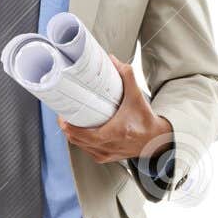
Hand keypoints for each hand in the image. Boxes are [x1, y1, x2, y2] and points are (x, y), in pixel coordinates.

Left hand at [57, 54, 172, 164]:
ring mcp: (105, 154)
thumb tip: (113, 60)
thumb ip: (126, 76)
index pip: (81, 134)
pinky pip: (86, 150)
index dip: (67, 125)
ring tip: (69, 120)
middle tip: (64, 113)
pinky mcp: (105, 157)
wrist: (155, 139)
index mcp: (113, 133)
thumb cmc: (146, 121)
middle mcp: (107, 147)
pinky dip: (81, 140)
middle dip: (66, 126)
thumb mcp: (137, 96)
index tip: (63, 114)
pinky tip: (79, 131)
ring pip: (79, 145)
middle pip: (75, 139)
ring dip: (72, 134)